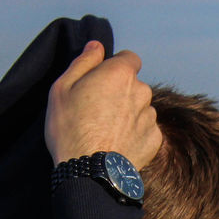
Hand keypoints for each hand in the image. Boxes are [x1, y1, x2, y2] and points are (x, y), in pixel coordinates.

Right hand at [44, 41, 160, 168]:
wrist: (90, 172)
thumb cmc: (70, 128)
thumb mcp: (62, 88)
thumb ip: (83, 62)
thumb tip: (96, 47)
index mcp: (120, 74)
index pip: (129, 58)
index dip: (116, 67)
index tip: (102, 80)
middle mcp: (142, 92)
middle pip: (134, 85)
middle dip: (121, 92)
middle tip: (98, 109)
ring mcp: (150, 117)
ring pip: (141, 108)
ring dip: (129, 114)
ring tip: (107, 130)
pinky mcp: (155, 139)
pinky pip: (146, 130)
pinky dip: (136, 134)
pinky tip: (118, 143)